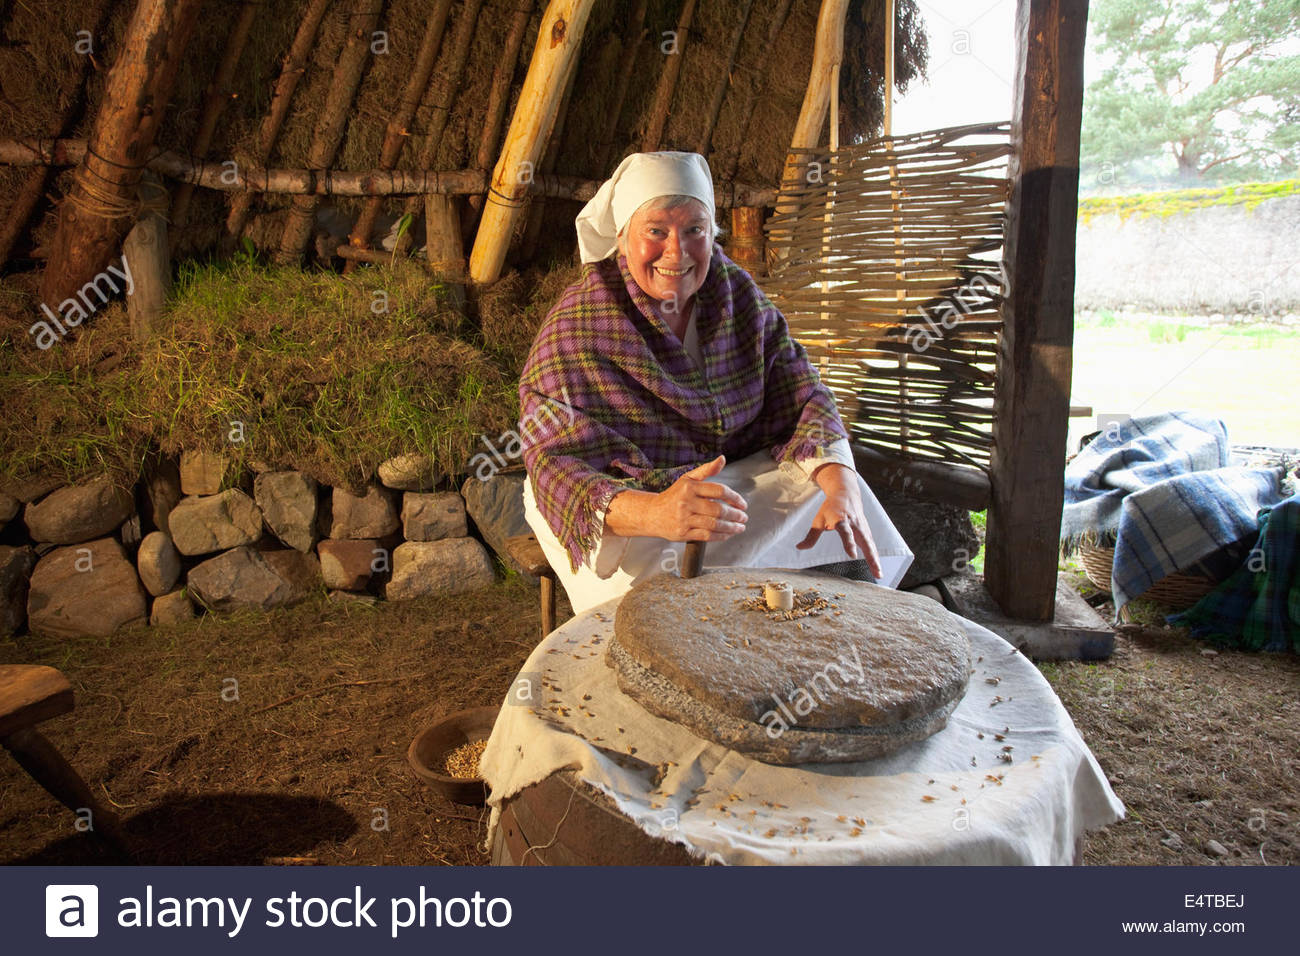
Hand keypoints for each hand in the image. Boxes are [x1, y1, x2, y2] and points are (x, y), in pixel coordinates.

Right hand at [605, 455, 747, 540]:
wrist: (652, 514)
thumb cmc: (673, 496)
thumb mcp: (688, 479)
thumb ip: (707, 470)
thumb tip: (722, 459)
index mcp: (690, 487)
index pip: (719, 491)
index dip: (735, 498)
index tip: (743, 504)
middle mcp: (686, 502)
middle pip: (718, 510)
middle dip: (735, 515)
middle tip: (743, 517)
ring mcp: (684, 518)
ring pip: (714, 524)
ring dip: (731, 527)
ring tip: (739, 527)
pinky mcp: (683, 533)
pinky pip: (706, 536)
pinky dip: (720, 536)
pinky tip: (727, 534)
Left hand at [797, 463, 882, 578]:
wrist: (846, 493)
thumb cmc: (831, 507)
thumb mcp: (819, 520)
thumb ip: (811, 536)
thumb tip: (799, 547)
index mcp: (841, 519)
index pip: (846, 532)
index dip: (849, 543)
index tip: (853, 555)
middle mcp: (855, 524)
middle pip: (864, 540)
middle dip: (870, 555)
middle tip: (874, 569)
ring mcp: (863, 528)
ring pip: (871, 545)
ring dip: (876, 560)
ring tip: (879, 574)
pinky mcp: (866, 531)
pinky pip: (872, 545)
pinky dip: (876, 556)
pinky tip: (877, 568)